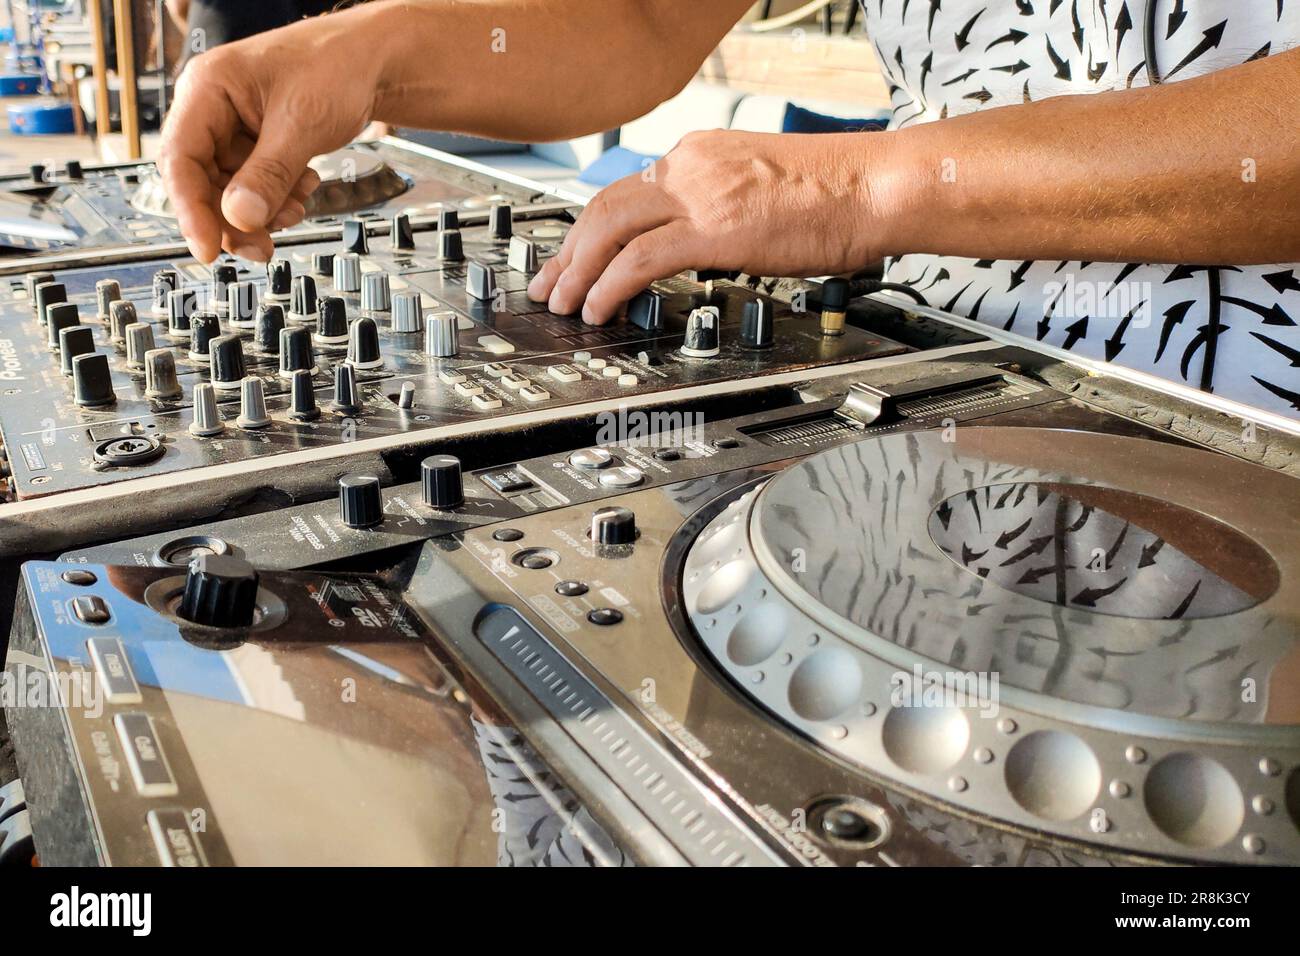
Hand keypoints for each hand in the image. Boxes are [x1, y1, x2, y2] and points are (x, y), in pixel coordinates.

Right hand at [158, 15, 381, 262]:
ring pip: (231, 191)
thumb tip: (239, 218)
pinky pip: (255, 186)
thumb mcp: (301, 123)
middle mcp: (213, 109)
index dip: (190, 210)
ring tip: (297, 205)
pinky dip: (278, 198)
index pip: (180, 159)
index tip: (207, 249)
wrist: (373, 59)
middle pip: (203, 182)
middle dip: (234, 218)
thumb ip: (269, 174)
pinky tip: (305, 186)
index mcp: (208, 88)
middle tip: (263, 247)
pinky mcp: (257, 144)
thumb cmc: (336, 66)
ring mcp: (235, 128)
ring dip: (262, 210)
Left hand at [527, 129, 894, 323]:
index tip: (574, 257)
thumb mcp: (762, 189)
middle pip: (604, 206)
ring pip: (609, 229)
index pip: (626, 190)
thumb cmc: (838, 195)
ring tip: (563, 304)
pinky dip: (609, 286)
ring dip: (578, 272)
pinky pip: (639, 259)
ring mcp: (698, 195)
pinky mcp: (712, 229)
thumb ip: (721, 208)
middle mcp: (689, 165)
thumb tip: (699, 241)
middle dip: (568, 251)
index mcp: (700, 154)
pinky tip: (598, 309)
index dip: (591, 229)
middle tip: (548, 285)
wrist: (875, 187)